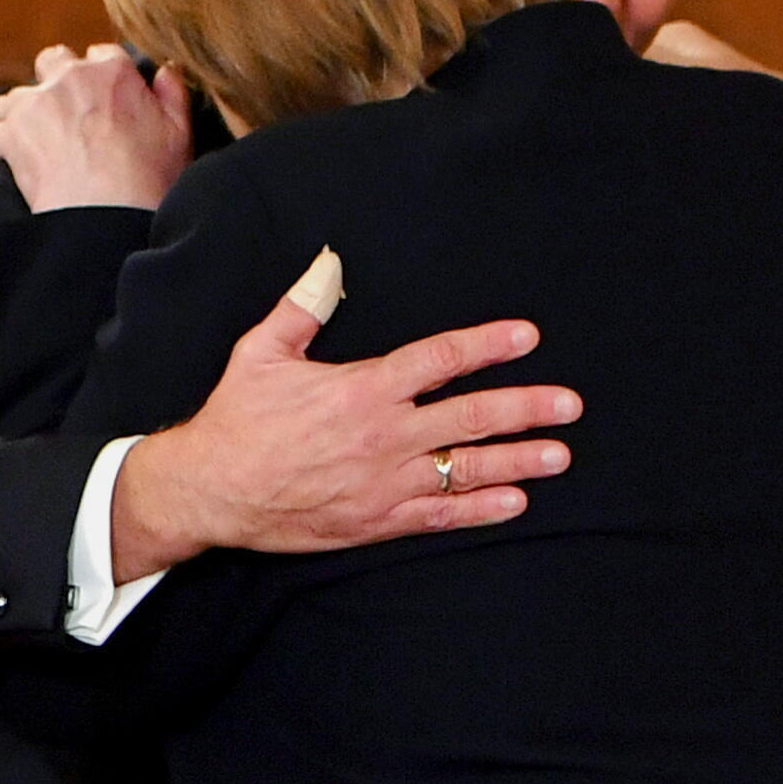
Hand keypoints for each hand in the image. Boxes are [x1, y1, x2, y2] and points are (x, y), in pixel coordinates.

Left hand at [0, 44, 190, 212]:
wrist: (107, 216)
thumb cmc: (149, 178)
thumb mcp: (179, 132)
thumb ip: (173, 92)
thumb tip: (164, 71)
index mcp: (112, 71)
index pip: (101, 53)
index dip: (102, 75)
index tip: (103, 96)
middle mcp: (70, 77)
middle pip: (53, 60)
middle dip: (56, 79)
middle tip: (67, 112)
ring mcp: (36, 102)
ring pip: (18, 95)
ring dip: (26, 112)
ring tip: (41, 141)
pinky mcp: (11, 132)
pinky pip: (0, 131)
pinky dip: (9, 145)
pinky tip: (26, 163)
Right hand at [109, 250, 581, 581]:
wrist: (213, 490)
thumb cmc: (237, 418)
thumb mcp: (261, 351)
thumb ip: (302, 306)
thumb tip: (329, 262)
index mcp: (362, 389)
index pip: (439, 360)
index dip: (486, 346)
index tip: (526, 337)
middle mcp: (384, 436)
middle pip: (470, 417)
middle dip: (525, 408)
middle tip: (569, 404)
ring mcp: (385, 482)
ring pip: (465, 468)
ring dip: (517, 460)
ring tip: (560, 454)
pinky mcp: (378, 520)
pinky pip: (441, 514)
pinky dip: (481, 509)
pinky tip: (516, 501)